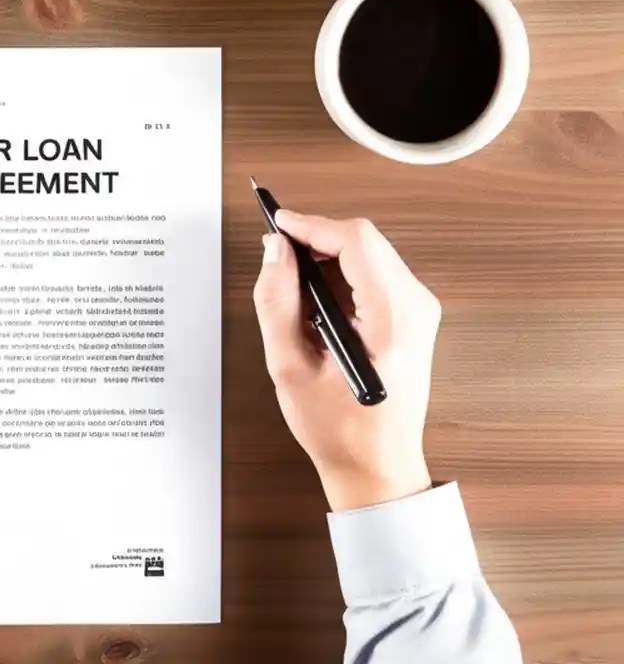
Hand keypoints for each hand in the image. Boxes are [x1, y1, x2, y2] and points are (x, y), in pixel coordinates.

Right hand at [252, 212, 439, 511]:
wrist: (376, 466)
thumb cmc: (338, 430)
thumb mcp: (289, 366)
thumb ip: (276, 302)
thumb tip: (273, 251)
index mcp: (391, 321)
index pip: (356, 241)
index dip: (311, 226)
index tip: (277, 225)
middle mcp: (415, 308)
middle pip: (364, 241)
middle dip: (316, 239)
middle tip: (275, 256)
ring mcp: (419, 311)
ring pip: (369, 253)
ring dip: (327, 258)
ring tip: (292, 288)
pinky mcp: (413, 316)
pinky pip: (374, 274)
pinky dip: (341, 275)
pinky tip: (315, 303)